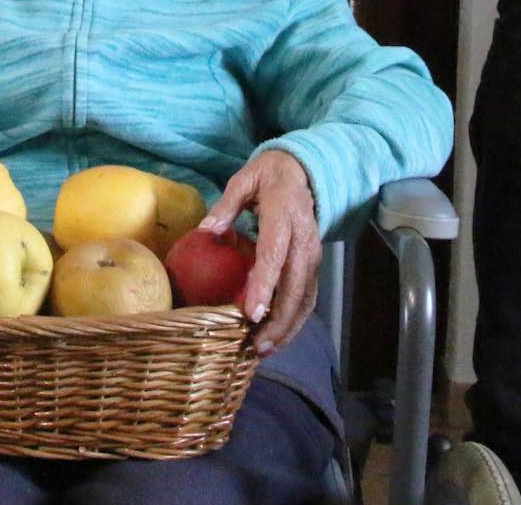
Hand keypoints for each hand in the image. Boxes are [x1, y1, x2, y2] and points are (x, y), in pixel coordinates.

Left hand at [201, 149, 319, 355]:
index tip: (252, 313)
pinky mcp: (314, 263)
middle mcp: (303, 240)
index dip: (264, 286)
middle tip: (256, 346)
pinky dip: (294, 320)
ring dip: (288, 327)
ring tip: (265, 350)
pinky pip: (307, 296)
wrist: (303, 170)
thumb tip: (206, 230)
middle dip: (278, 321)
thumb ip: (226, 206)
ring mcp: (312, 253)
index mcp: (284, 217)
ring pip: (305, 297)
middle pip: (295, 286)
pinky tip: (277, 336)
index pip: (275, 256)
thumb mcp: (244, 180)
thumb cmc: (268, 176)